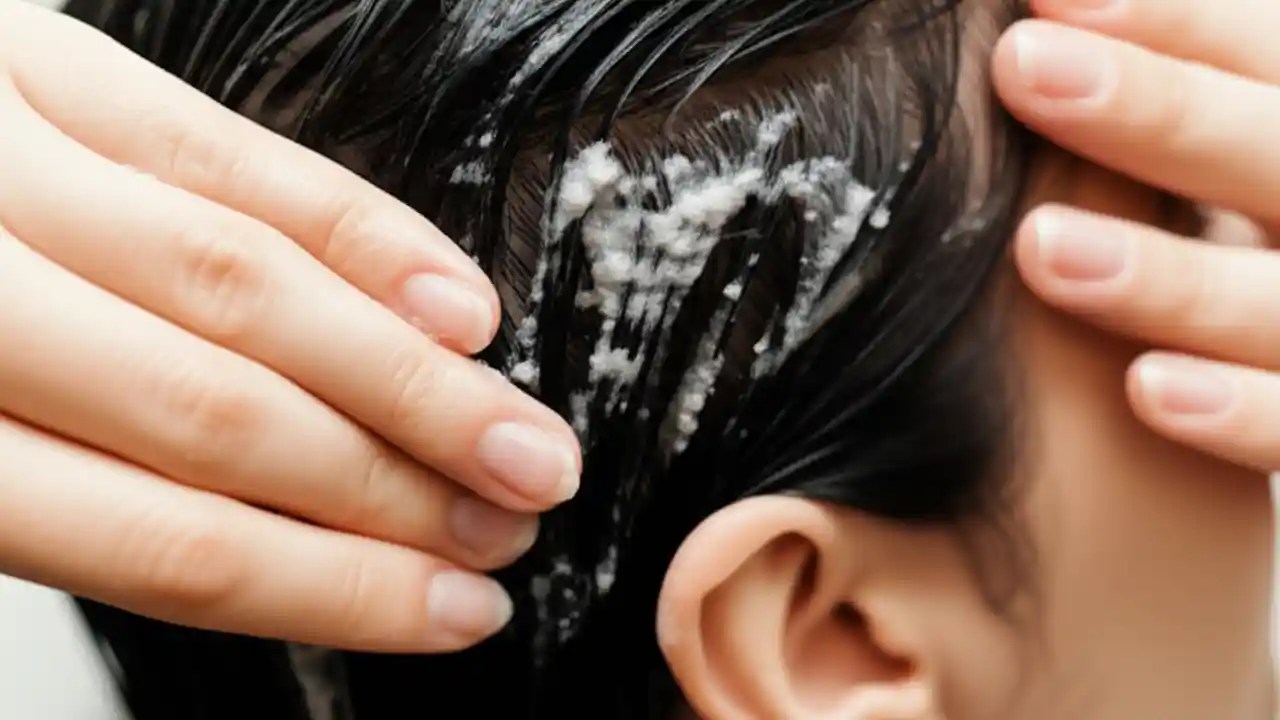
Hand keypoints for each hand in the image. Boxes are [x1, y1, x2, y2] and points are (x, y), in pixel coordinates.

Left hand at [0, 2, 578, 652]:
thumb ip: (35, 498)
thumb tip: (251, 556)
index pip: (158, 537)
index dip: (331, 586)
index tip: (448, 612)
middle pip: (223, 417)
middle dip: (398, 487)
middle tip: (512, 526)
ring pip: (244, 290)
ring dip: (410, 379)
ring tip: (515, 442)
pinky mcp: (30, 60)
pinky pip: (220, 149)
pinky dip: (353, 233)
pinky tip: (449, 300)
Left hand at [992, 0, 1279, 472]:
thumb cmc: (1266, 226)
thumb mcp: (1245, 155)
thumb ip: (1195, 86)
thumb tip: (1049, 9)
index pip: (1271, 55)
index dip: (1175, 25)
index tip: (1041, 2)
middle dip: (1159, 110)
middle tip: (1020, 65)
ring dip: (1172, 277)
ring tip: (1042, 248)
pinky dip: (1244, 413)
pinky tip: (1147, 390)